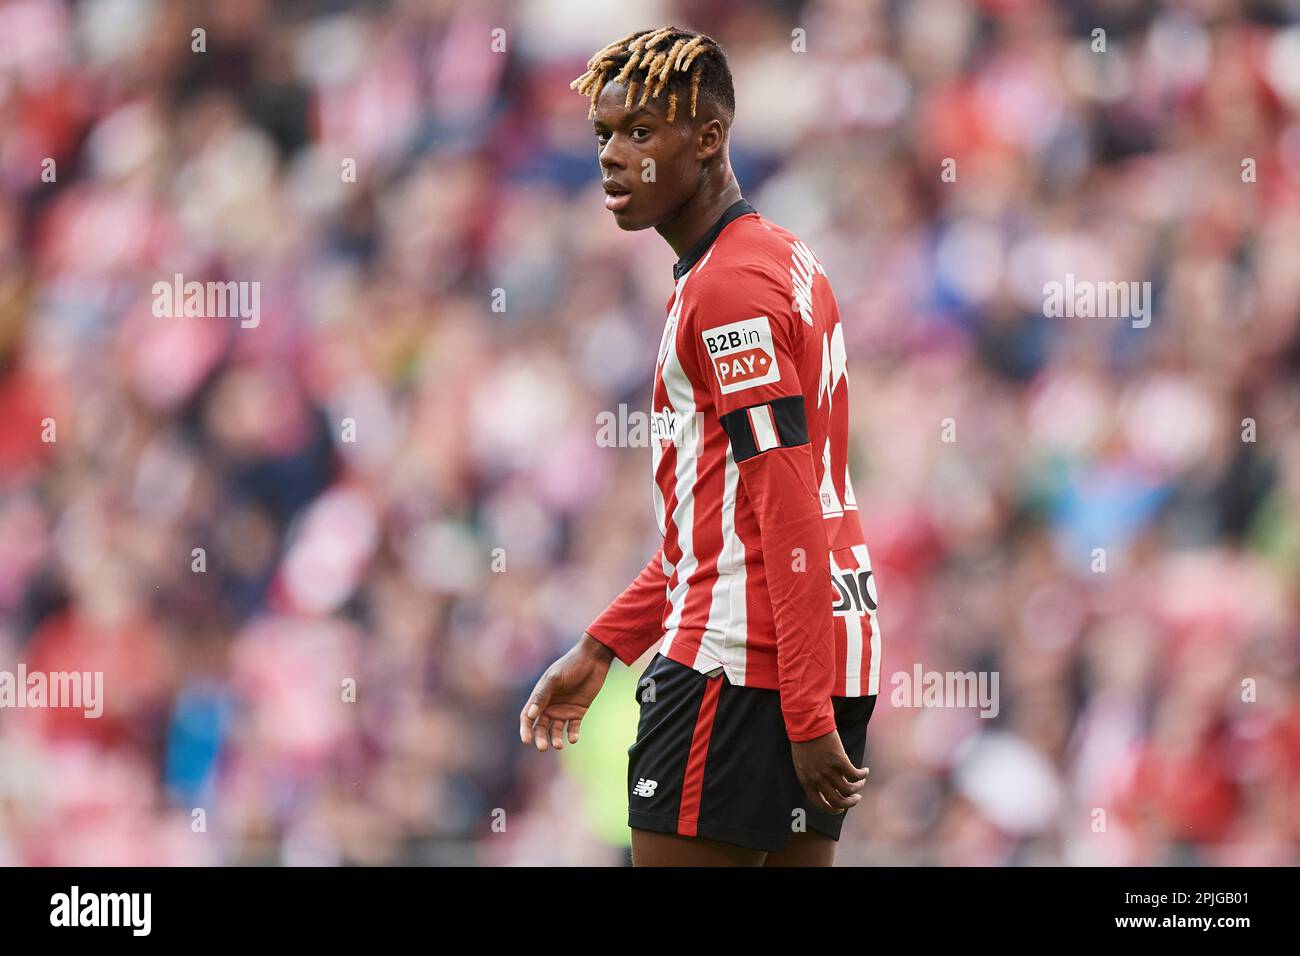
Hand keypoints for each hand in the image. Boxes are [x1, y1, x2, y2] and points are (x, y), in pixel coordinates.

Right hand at [519, 634, 613, 751]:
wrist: (593, 659)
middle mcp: (550, 706)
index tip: (526, 741)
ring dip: (556, 739)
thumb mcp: (554, 679)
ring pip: (556, 730)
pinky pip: (573, 728)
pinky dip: (572, 735)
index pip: (528, 717)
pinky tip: (573, 738)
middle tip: (543, 747)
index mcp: (540, 697)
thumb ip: (542, 695)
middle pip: (541, 727)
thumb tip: (530, 715)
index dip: (525, 730)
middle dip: (540, 738)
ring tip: (559, 745)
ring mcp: (564, 710)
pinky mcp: (578, 712)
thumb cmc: (570, 665)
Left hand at [790, 729, 868, 812]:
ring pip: (848, 790)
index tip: (840, 808)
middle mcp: (817, 779)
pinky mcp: (839, 760)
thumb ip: (812, 777)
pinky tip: (865, 771)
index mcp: (806, 781)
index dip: (832, 809)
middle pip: (837, 802)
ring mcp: (828, 770)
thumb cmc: (805, 741)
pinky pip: (855, 775)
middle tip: (856, 798)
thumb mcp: (803, 763)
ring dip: (858, 789)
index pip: (819, 804)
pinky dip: (862, 775)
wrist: (807, 724)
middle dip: (850, 803)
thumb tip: (826, 787)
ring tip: (861, 783)